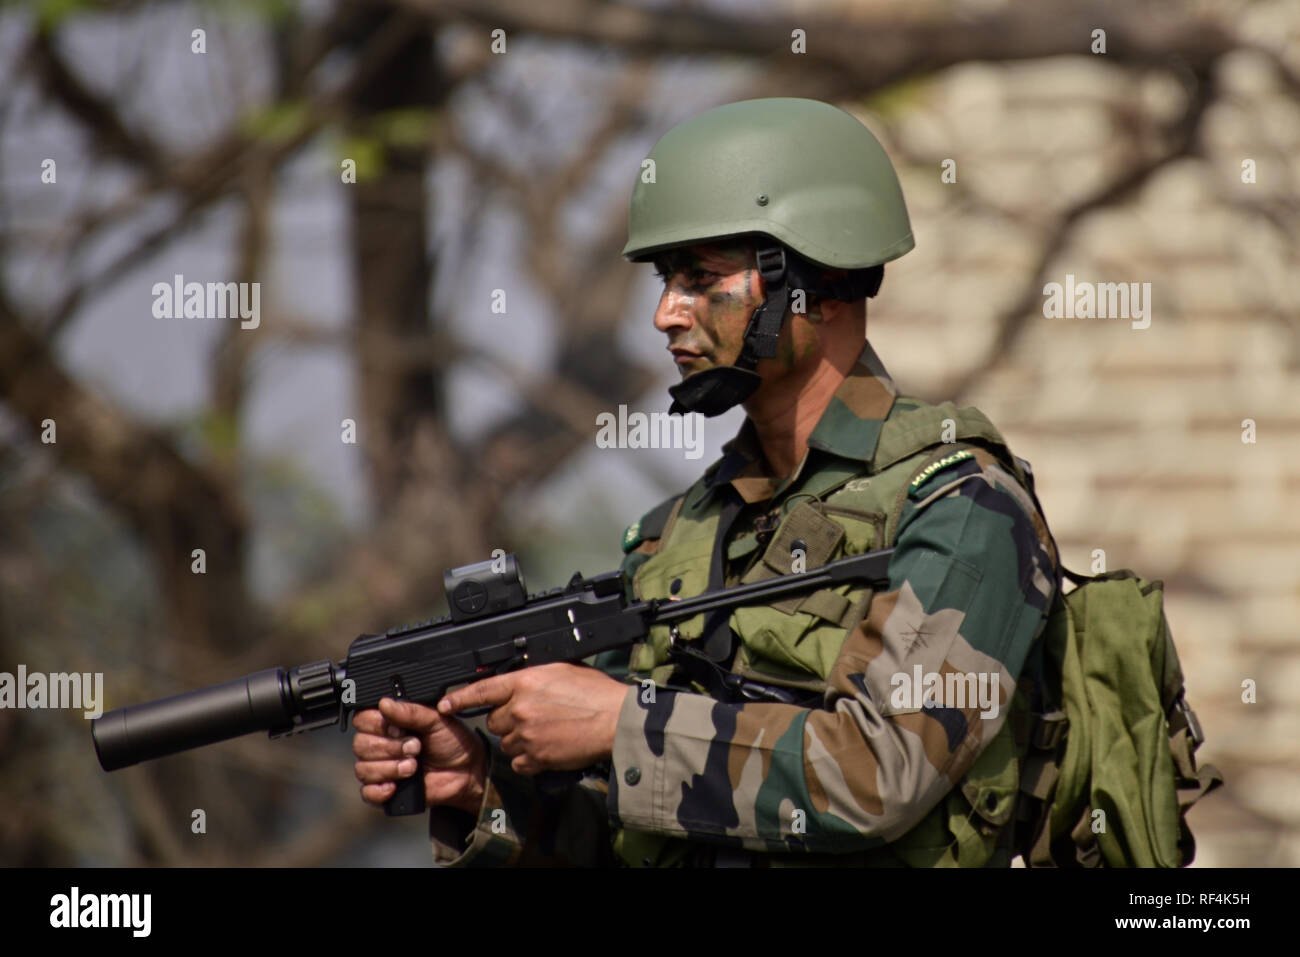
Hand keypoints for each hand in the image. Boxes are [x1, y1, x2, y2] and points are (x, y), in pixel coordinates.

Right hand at [353, 697, 485, 814]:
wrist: (467, 770)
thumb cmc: (451, 741)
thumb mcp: (435, 720)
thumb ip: (410, 712)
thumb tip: (384, 703)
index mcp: (388, 722)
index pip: (362, 719)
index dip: (378, 725)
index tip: (400, 729)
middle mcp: (379, 743)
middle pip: (360, 745)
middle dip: (390, 748)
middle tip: (415, 748)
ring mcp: (380, 767)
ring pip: (363, 769)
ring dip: (389, 768)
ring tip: (414, 767)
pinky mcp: (384, 790)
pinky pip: (367, 793)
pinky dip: (379, 790)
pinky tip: (396, 786)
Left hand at [438, 664, 629, 775]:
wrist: (615, 721)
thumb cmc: (596, 694)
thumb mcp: (562, 671)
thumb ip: (534, 677)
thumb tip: (521, 682)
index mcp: (525, 681)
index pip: (481, 690)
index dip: (459, 697)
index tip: (445, 704)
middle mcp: (520, 708)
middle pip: (493, 720)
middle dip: (507, 720)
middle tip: (532, 717)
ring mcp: (526, 735)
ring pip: (505, 742)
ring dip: (518, 740)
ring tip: (545, 733)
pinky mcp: (536, 758)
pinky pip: (518, 762)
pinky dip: (529, 759)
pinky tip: (546, 749)